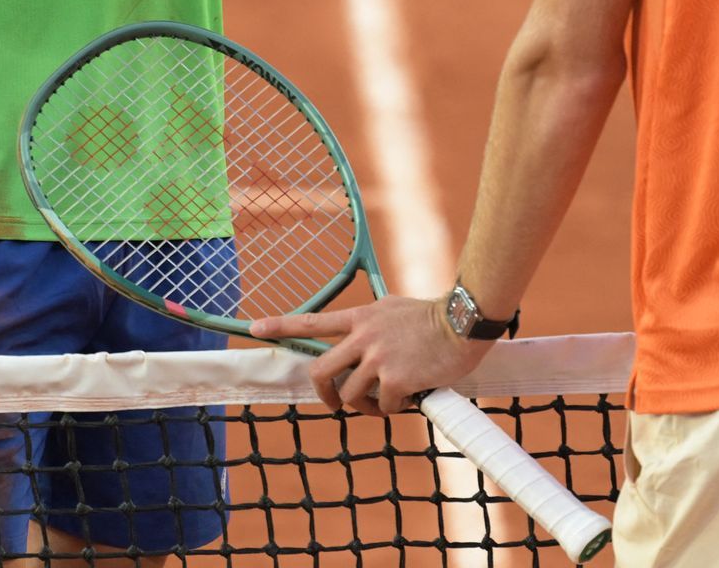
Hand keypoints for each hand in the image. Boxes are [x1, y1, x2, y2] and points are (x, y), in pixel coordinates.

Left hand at [250, 296, 491, 416]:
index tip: (254, 328)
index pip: (313, 320)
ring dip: (368, 407)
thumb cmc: (436, 317)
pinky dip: (396, 408)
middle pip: (322, 372)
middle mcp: (363, 336)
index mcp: (362, 318)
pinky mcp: (395, 377)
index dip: (281, 326)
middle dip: (326, 396)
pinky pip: (385, 405)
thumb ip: (373, 325)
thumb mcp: (395, 309)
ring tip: (389, 403)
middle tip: (337, 405)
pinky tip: (412, 397)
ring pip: (353, 396)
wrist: (464, 321)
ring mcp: (377, 357)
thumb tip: (363, 346)